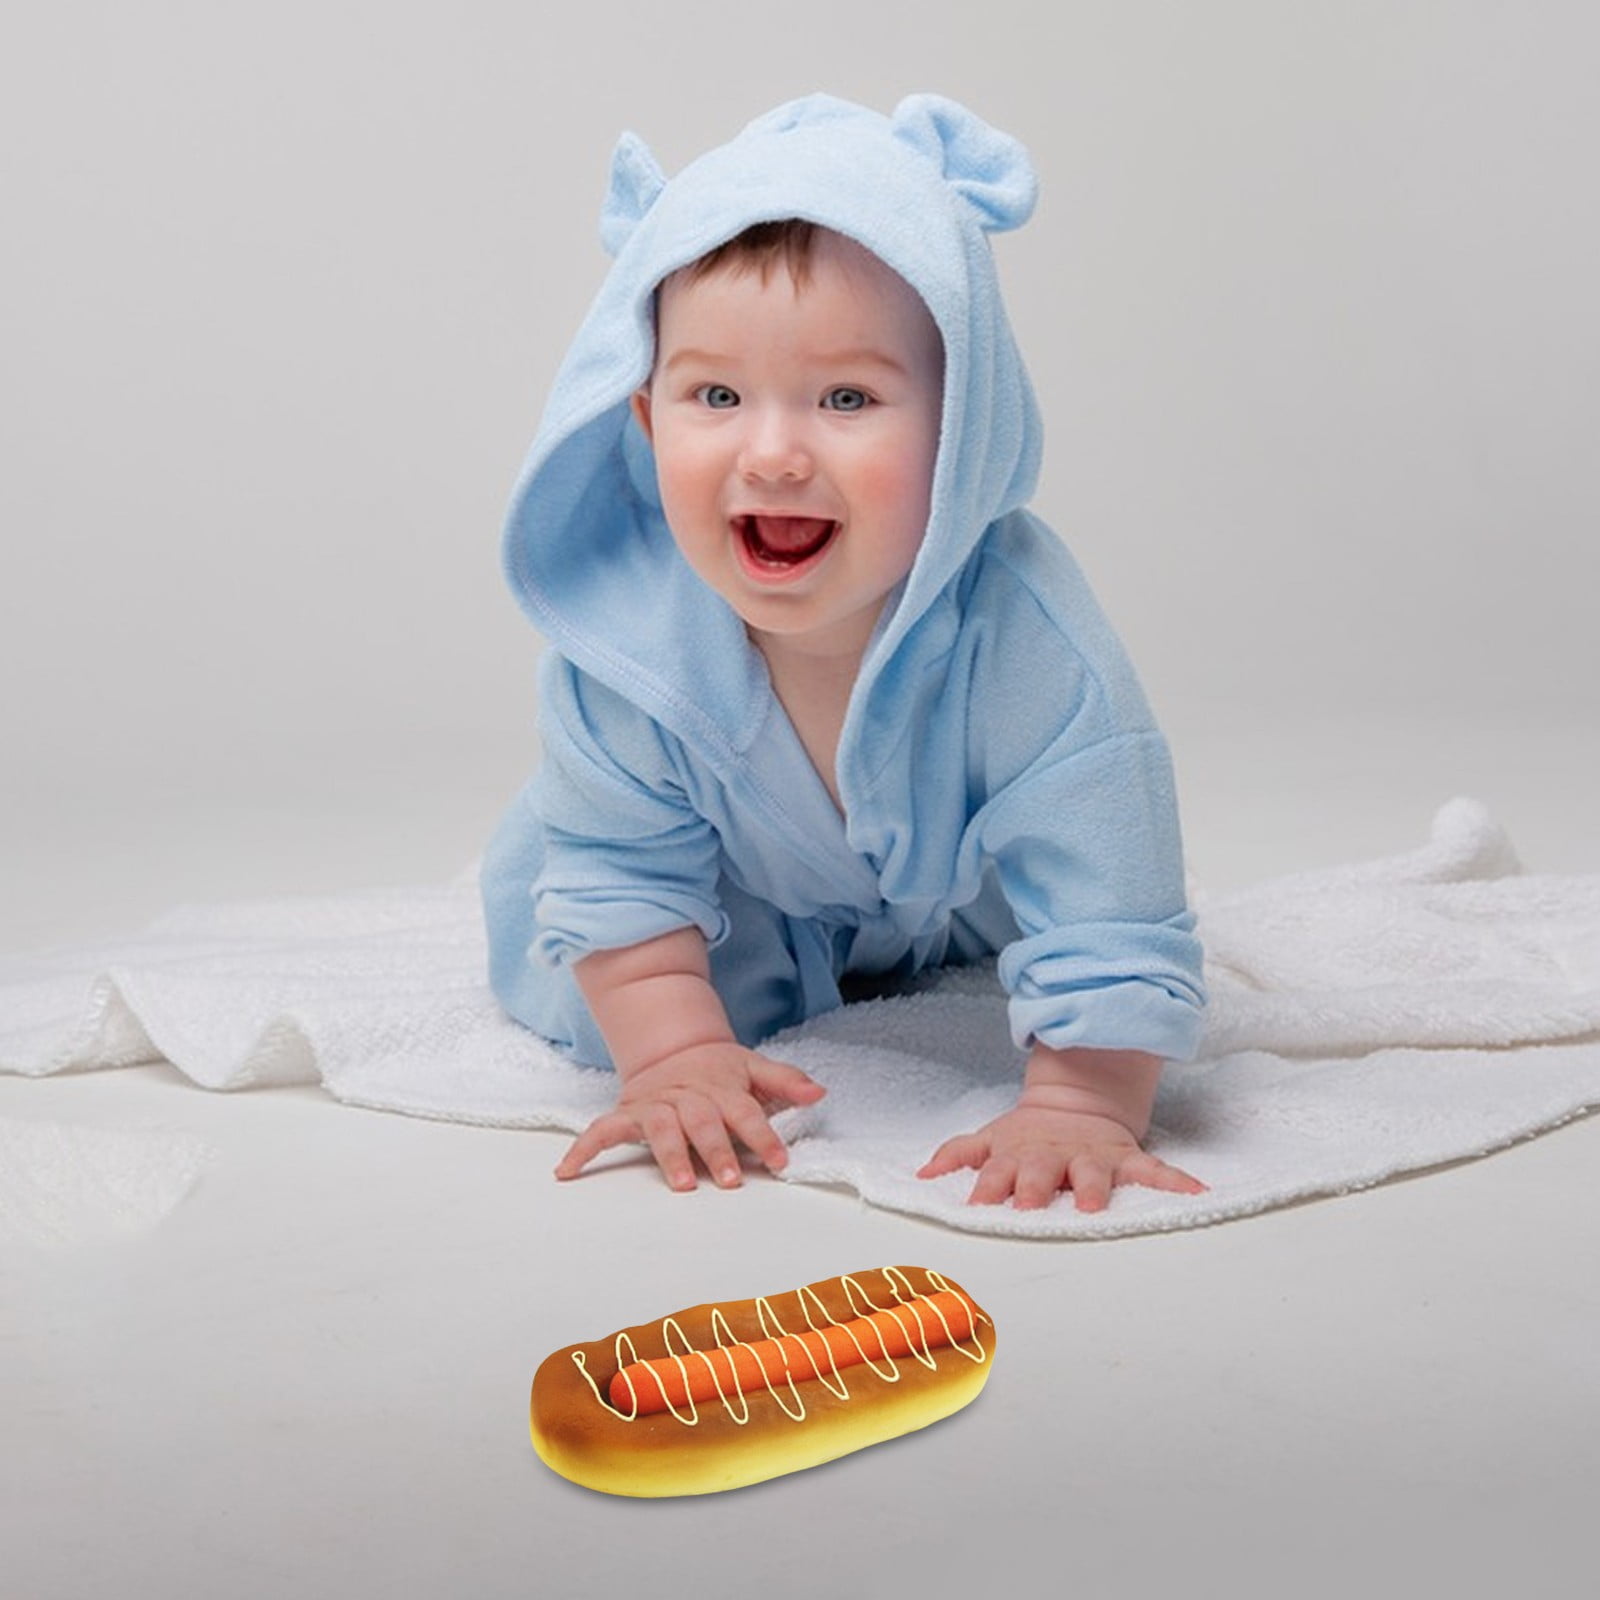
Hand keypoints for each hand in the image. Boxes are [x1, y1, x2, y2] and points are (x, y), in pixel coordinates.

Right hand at [555, 1042, 825, 1192]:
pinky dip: (584, 1149)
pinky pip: (601, 1130)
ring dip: (671, 1156)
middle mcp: (688, 1096)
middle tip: (731, 1180)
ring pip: (662, 1129)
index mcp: (723, 1087)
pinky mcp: (627, 1114)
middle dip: (717, 1150)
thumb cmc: (720, 1071)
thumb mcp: (754, 1068)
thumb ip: (785, 1081)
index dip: (763, 1136)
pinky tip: (567, 1172)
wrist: (673, 1050)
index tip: (779, 1162)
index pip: (747, 1111)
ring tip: (683, 1184)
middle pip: (703, 1122)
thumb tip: (820, 1092)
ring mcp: (655, 1104)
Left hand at [917, 1102, 1203, 1212]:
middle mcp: (1053, 1158)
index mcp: (1018, 1155)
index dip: (988, 1186)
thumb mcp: (990, 1137)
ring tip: (1095, 1206)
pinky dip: (1176, 1182)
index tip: (979, 1203)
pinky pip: (1154, 1170)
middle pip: (1040, 1172)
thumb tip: (921, 1174)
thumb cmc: (1027, 1135)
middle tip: (1027, 1205)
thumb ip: (956, 1154)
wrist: (1078, 1103)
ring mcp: (1090, 1159)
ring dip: (1092, 1189)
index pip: (997, 1171)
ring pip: (1091, 1174)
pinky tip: (1198, 1193)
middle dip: (1032, 1188)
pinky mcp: (1124, 1159)